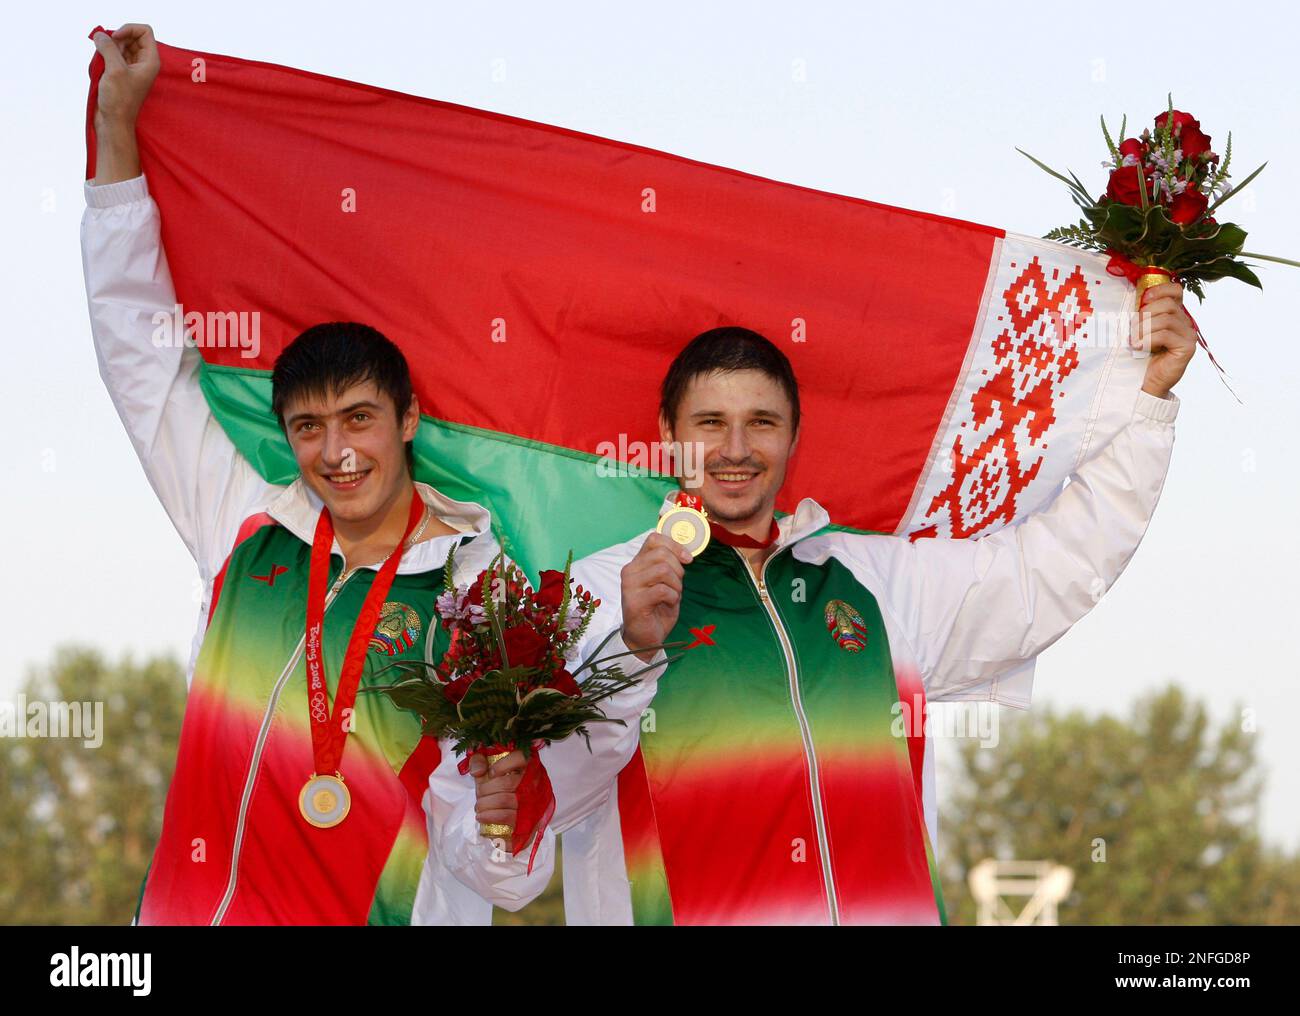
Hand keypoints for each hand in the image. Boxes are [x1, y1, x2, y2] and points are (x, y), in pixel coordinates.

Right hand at [92, 24, 160, 128]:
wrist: (114, 122)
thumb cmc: (119, 99)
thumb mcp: (114, 69)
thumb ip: (109, 47)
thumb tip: (100, 35)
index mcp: (150, 61)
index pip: (145, 31)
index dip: (128, 29)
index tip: (115, 38)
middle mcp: (144, 63)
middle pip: (131, 36)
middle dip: (115, 40)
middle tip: (106, 53)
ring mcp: (132, 67)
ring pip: (120, 45)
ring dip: (107, 49)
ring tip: (103, 64)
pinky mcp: (121, 73)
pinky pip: (112, 56)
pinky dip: (104, 57)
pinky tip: (100, 69)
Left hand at [469, 749, 527, 830]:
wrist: (514, 818)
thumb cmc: (501, 789)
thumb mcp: (490, 770)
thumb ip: (479, 761)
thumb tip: (478, 771)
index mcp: (528, 765)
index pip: (520, 758)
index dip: (502, 765)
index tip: (490, 773)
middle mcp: (534, 781)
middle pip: (506, 783)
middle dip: (485, 789)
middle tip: (479, 794)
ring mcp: (532, 801)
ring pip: (504, 800)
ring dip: (485, 804)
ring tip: (479, 806)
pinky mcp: (527, 818)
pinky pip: (506, 816)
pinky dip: (490, 816)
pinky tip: (482, 816)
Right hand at [621, 532, 692, 661]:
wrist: (645, 637)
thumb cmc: (657, 608)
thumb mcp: (665, 582)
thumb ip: (669, 565)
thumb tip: (686, 552)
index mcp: (637, 563)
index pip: (654, 539)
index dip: (675, 545)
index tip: (687, 559)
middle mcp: (630, 570)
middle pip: (661, 554)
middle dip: (678, 569)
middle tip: (677, 584)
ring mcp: (630, 586)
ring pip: (663, 570)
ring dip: (676, 584)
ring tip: (672, 595)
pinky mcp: (635, 601)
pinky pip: (663, 590)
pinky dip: (673, 597)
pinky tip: (668, 604)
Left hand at [1133, 281, 1196, 398]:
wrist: (1148, 381)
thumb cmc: (1142, 354)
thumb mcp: (1141, 329)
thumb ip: (1143, 314)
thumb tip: (1135, 299)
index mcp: (1175, 314)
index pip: (1176, 291)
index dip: (1160, 290)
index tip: (1143, 300)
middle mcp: (1186, 322)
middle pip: (1168, 304)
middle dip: (1145, 314)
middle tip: (1132, 330)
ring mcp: (1189, 335)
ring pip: (1166, 319)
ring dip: (1144, 329)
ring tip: (1133, 341)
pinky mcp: (1187, 348)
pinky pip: (1165, 335)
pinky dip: (1147, 340)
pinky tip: (1138, 347)